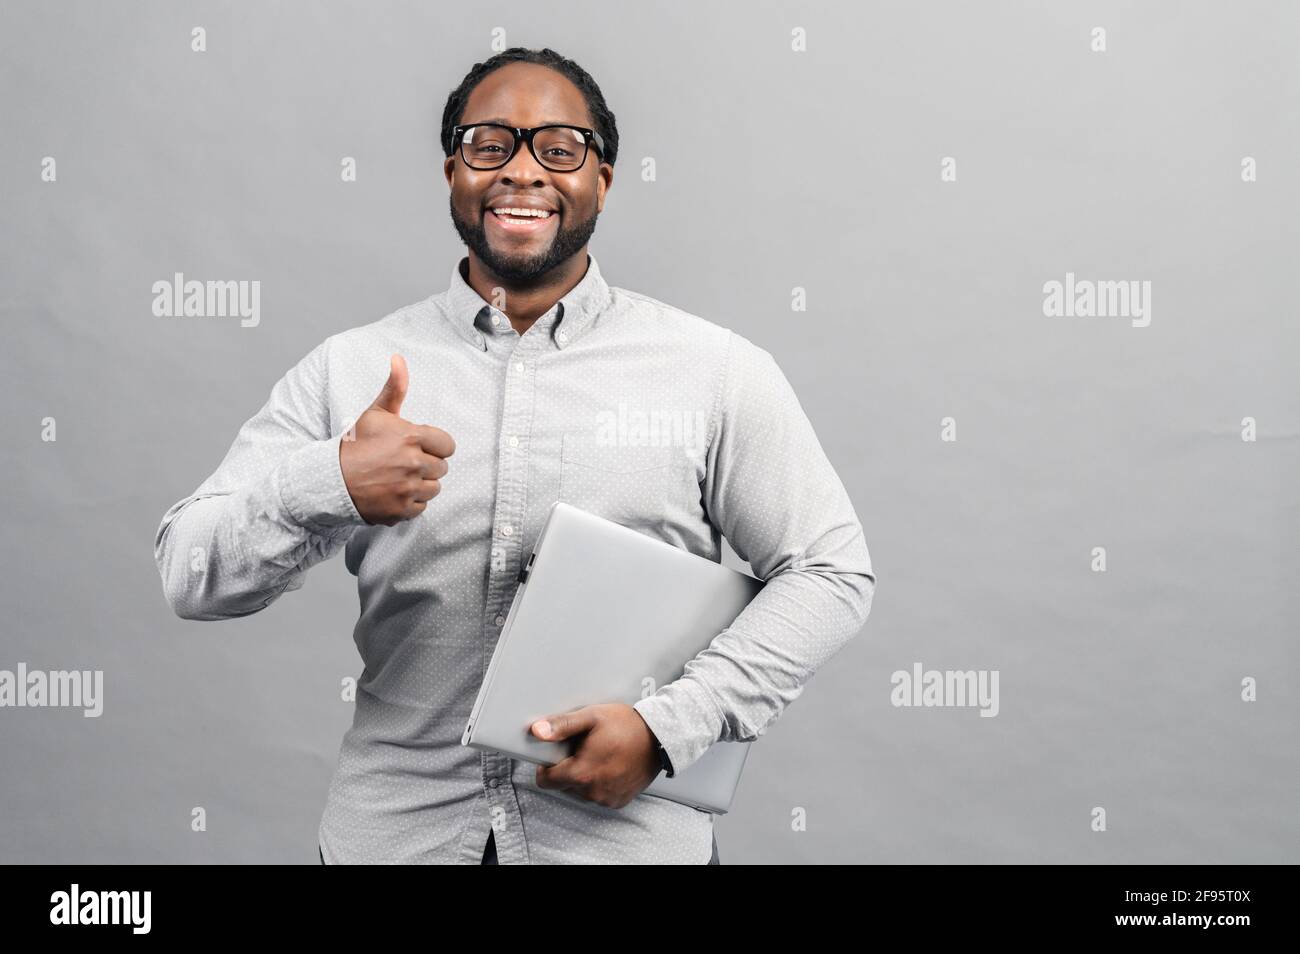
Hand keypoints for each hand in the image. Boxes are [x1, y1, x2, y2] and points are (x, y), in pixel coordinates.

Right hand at [340, 353, 455, 526]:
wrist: (331, 479)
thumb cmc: (355, 444)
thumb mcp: (375, 413)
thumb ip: (394, 387)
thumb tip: (398, 357)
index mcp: (411, 437)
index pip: (447, 445)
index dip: (434, 446)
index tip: (418, 447)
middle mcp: (413, 463)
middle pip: (442, 468)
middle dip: (426, 465)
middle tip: (402, 463)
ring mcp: (408, 489)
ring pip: (434, 488)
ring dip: (420, 485)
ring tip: (397, 478)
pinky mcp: (402, 510)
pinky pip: (421, 507)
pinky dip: (409, 503)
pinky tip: (392, 493)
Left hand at [531, 704, 662, 808]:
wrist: (660, 737)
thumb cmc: (627, 725)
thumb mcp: (592, 717)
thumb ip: (562, 725)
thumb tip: (537, 731)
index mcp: (582, 772)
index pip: (546, 781)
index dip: (546, 766)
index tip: (555, 755)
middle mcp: (593, 791)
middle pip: (563, 785)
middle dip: (568, 769)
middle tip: (583, 749)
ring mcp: (606, 798)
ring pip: (580, 791)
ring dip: (584, 777)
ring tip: (599, 756)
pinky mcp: (618, 801)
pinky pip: (598, 795)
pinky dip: (599, 783)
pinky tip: (610, 766)